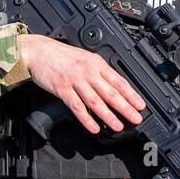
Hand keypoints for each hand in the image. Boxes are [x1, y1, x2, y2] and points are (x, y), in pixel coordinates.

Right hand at [18, 33, 144, 134]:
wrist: (38, 51)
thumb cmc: (61, 55)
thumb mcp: (85, 57)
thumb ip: (98, 71)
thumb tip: (114, 86)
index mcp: (96, 63)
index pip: (118, 81)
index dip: (131, 94)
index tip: (140, 105)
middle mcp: (88, 72)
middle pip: (110, 93)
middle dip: (125, 107)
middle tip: (135, 118)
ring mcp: (75, 81)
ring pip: (95, 101)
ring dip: (108, 116)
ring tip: (118, 126)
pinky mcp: (62, 89)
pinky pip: (77, 107)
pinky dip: (86, 119)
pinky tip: (94, 127)